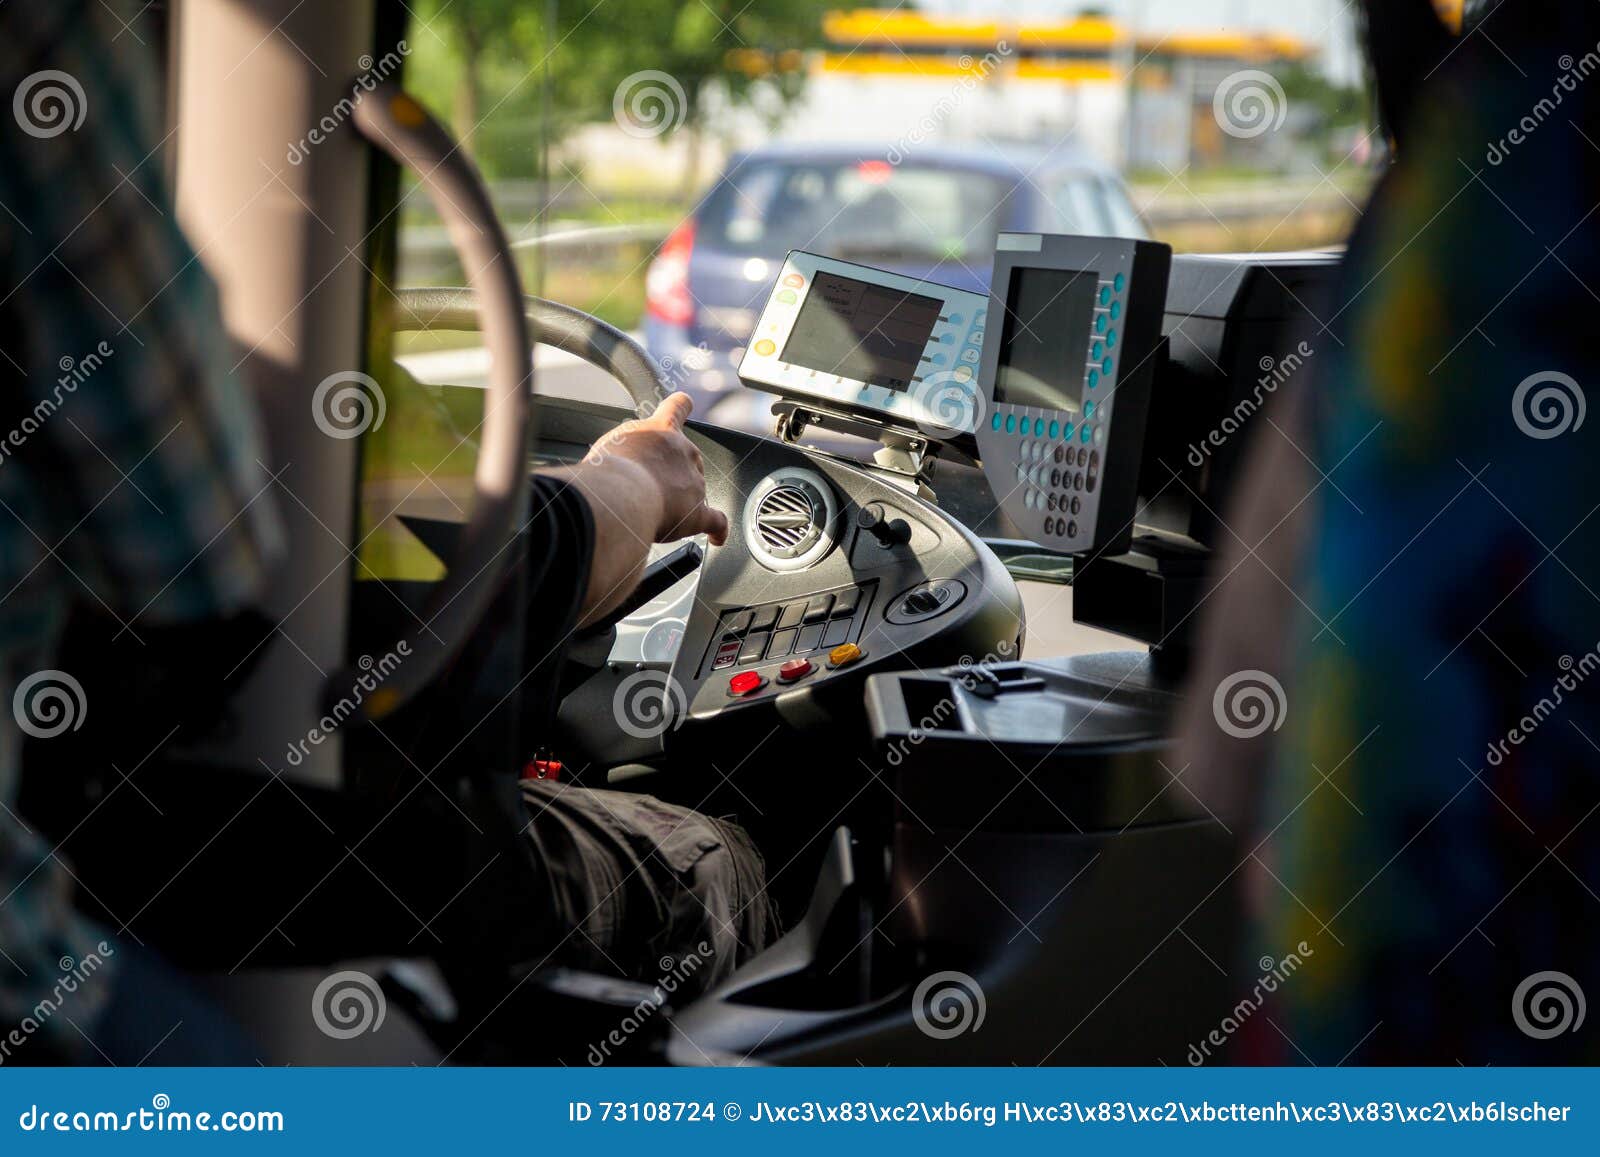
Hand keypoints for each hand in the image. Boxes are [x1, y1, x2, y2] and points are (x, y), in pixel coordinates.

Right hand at [580, 392, 728, 545]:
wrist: (620, 495)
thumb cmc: (610, 470)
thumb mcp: (612, 446)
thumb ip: (625, 449)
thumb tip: (621, 463)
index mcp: (660, 431)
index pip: (676, 408)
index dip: (681, 406)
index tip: (685, 403)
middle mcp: (684, 451)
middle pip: (688, 459)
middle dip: (673, 472)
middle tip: (649, 486)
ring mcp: (694, 482)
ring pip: (694, 491)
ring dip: (681, 502)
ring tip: (656, 515)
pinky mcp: (698, 512)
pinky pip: (715, 521)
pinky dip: (717, 530)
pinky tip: (716, 537)